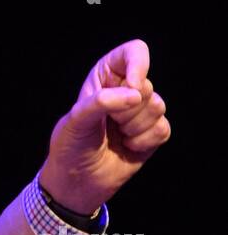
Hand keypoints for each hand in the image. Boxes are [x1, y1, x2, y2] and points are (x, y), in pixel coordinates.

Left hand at [39, 39, 170, 212]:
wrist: (77, 181)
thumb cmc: (71, 145)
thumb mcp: (76, 120)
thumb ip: (102, 102)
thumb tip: (136, 94)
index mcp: (106, 76)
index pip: (133, 52)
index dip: (138, 65)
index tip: (132, 85)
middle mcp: (127, 89)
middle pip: (147, 85)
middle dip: (127, 109)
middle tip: (109, 123)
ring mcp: (142, 112)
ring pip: (158, 106)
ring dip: (134, 127)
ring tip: (116, 135)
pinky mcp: (153, 133)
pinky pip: (163, 129)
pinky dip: (144, 142)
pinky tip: (128, 147)